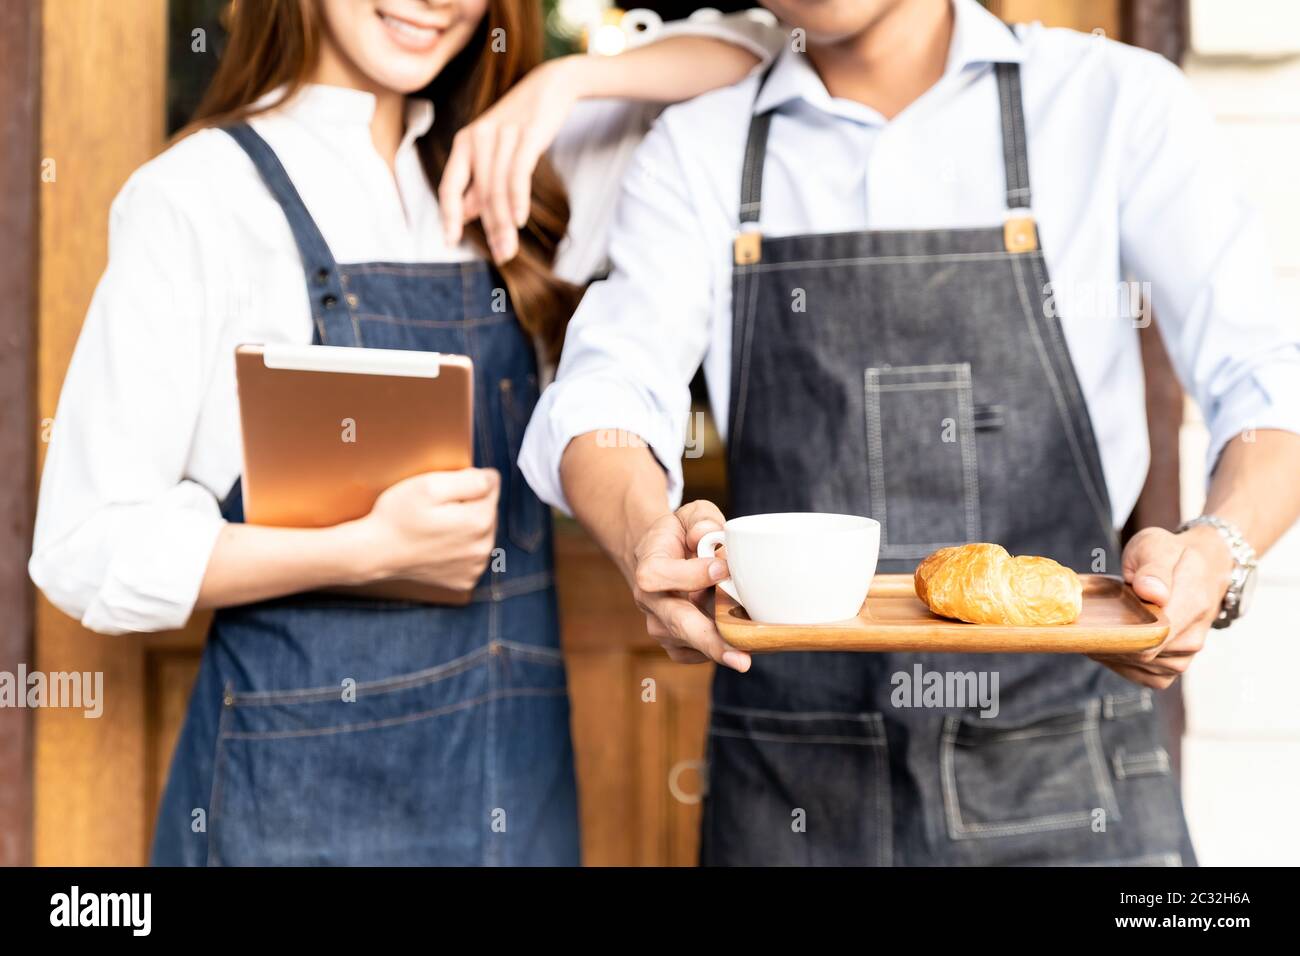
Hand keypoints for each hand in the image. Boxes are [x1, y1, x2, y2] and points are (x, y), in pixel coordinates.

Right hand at [357, 468, 499, 591]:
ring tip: (436, 527)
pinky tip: (438, 545)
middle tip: (436, 509)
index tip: (443, 491)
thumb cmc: (398, 516)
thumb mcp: (430, 485)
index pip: (490, 485)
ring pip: (482, 533)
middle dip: (468, 504)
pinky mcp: (465, 580)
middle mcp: (483, 548)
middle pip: (488, 510)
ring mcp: (475, 567)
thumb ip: (470, 479)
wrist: (374, 553)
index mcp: (480, 521)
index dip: (466, 482)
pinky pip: (472, 554)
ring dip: (466, 526)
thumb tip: (492, 479)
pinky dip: (460, 548)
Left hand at [438, 56, 585, 263]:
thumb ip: (480, 181)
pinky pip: (517, 174)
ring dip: (505, 224)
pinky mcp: (525, 135)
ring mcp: (500, 136)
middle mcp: (476, 139)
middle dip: (489, 230)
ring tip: (511, 249)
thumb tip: (466, 214)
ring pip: (498, 189)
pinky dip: (518, 200)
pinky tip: (520, 222)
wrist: (550, 86)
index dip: (448, 217)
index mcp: (464, 143)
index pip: (449, 186)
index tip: (450, 242)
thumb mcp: (495, 151)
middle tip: (500, 257)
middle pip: (479, 195)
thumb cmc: (521, 123)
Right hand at [631, 500, 751, 671]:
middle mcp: (650, 602)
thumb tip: (709, 536)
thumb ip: (701, 519)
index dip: (689, 575)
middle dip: (712, 642)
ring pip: (694, 644)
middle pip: (677, 624)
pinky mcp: (676, 646)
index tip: (722, 569)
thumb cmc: (682, 535)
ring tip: (755, 639)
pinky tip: (741, 637)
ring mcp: (661, 627)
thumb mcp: (692, 515)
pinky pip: (700, 655)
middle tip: (743, 658)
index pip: (657, 575)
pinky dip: (724, 648)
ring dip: (726, 642)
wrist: (662, 559)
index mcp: (648, 565)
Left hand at [1089, 525, 1233, 688]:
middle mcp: (1193, 636)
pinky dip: (1126, 664)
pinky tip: (1116, 643)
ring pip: (1142, 667)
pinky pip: (1148, 676)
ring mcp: (1187, 654)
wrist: (1203, 567)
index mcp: (1192, 604)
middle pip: (1142, 655)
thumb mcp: (1158, 546)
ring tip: (1106, 627)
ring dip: (1116, 652)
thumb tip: (1150, 591)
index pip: (1152, 636)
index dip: (1118, 633)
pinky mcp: (1177, 664)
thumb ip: (1153, 568)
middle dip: (1111, 641)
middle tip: (1092, 621)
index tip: (1094, 621)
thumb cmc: (1172, 555)